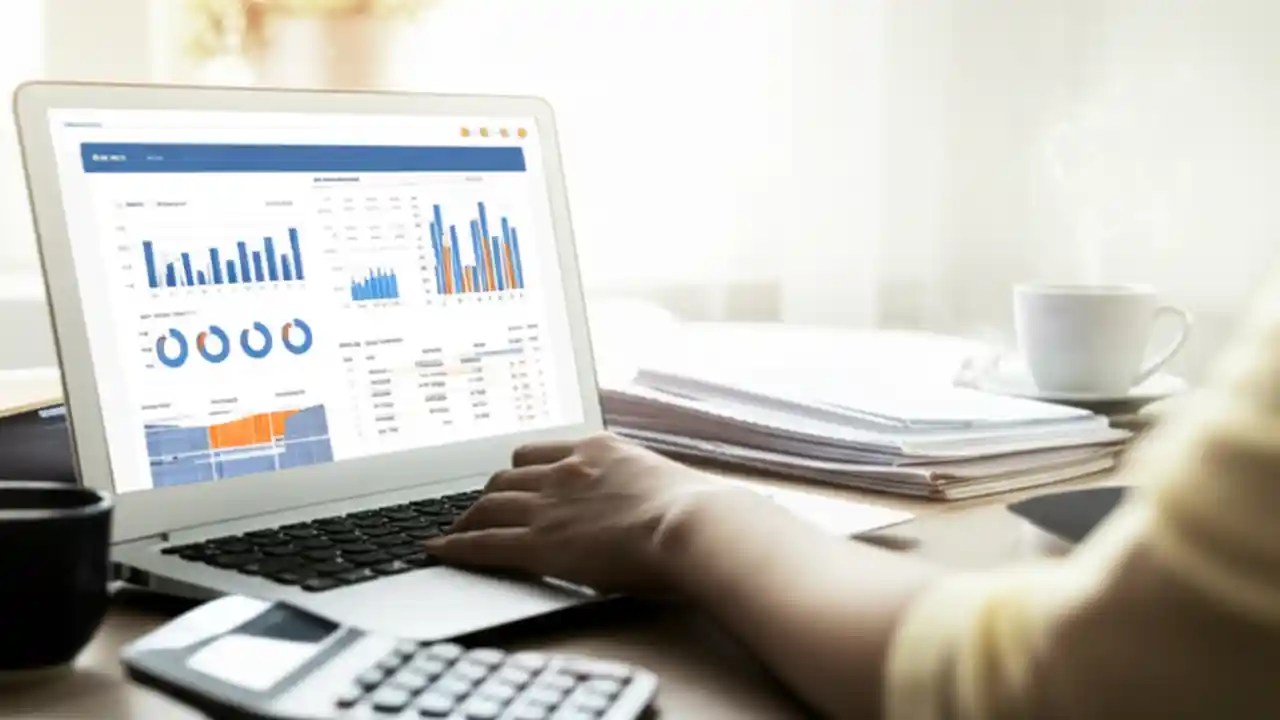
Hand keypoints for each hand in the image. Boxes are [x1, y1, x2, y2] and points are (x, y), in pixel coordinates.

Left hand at [424, 432, 734, 594]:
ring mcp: (550, 505)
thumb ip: (645, 488)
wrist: (696, 526)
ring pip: (489, 504)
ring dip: (469, 517)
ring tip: (455, 531)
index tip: (511, 480)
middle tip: (479, 509)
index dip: (520, 471)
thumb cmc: (700, 513)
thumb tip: (659, 504)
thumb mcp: (669, 484)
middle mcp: (566, 471)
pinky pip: (485, 542)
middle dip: (490, 493)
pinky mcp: (541, 543)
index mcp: (598, 450)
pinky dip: (456, 545)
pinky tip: (438, 549)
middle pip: (507, 476)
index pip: (540, 453)